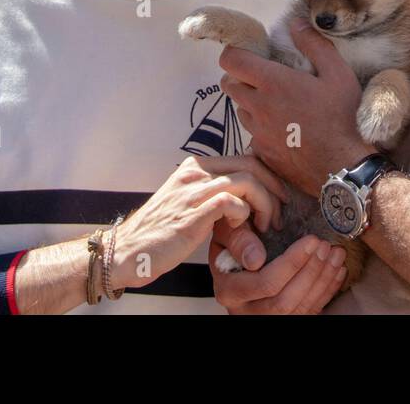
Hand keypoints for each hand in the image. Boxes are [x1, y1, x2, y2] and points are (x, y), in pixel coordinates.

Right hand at [111, 154, 287, 290]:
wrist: (128, 251)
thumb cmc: (161, 234)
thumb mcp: (191, 206)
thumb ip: (216, 197)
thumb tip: (250, 200)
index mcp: (196, 167)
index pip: (245, 158)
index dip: (269, 177)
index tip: (278, 198)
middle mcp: (195, 172)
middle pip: (252, 164)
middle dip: (275, 188)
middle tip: (281, 212)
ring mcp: (193, 190)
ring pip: (248, 181)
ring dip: (266, 204)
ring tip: (266, 225)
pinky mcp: (193, 211)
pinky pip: (233, 201)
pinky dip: (245, 215)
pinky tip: (241, 229)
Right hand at [210, 221, 346, 313]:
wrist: (231, 262)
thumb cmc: (231, 244)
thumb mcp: (225, 234)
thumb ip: (237, 240)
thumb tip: (256, 257)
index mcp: (229, 291)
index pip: (265, 283)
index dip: (292, 263)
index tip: (312, 240)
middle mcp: (246, 311)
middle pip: (285, 301)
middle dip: (311, 272)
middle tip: (326, 246)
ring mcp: (265, 318)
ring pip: (300, 308)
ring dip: (323, 280)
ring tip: (336, 254)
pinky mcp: (284, 318)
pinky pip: (308, 312)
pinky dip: (326, 291)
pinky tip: (337, 271)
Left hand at [220, 17, 374, 195]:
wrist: (343, 167)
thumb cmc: (344, 117)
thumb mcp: (338, 73)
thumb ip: (315, 44)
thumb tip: (296, 23)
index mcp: (272, 82)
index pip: (231, 61)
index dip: (234, 53)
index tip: (249, 54)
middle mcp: (257, 106)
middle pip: (229, 85)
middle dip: (240, 77)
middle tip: (262, 77)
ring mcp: (257, 132)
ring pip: (240, 110)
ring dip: (250, 103)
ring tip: (275, 104)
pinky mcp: (262, 153)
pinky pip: (252, 135)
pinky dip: (261, 128)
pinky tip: (284, 130)